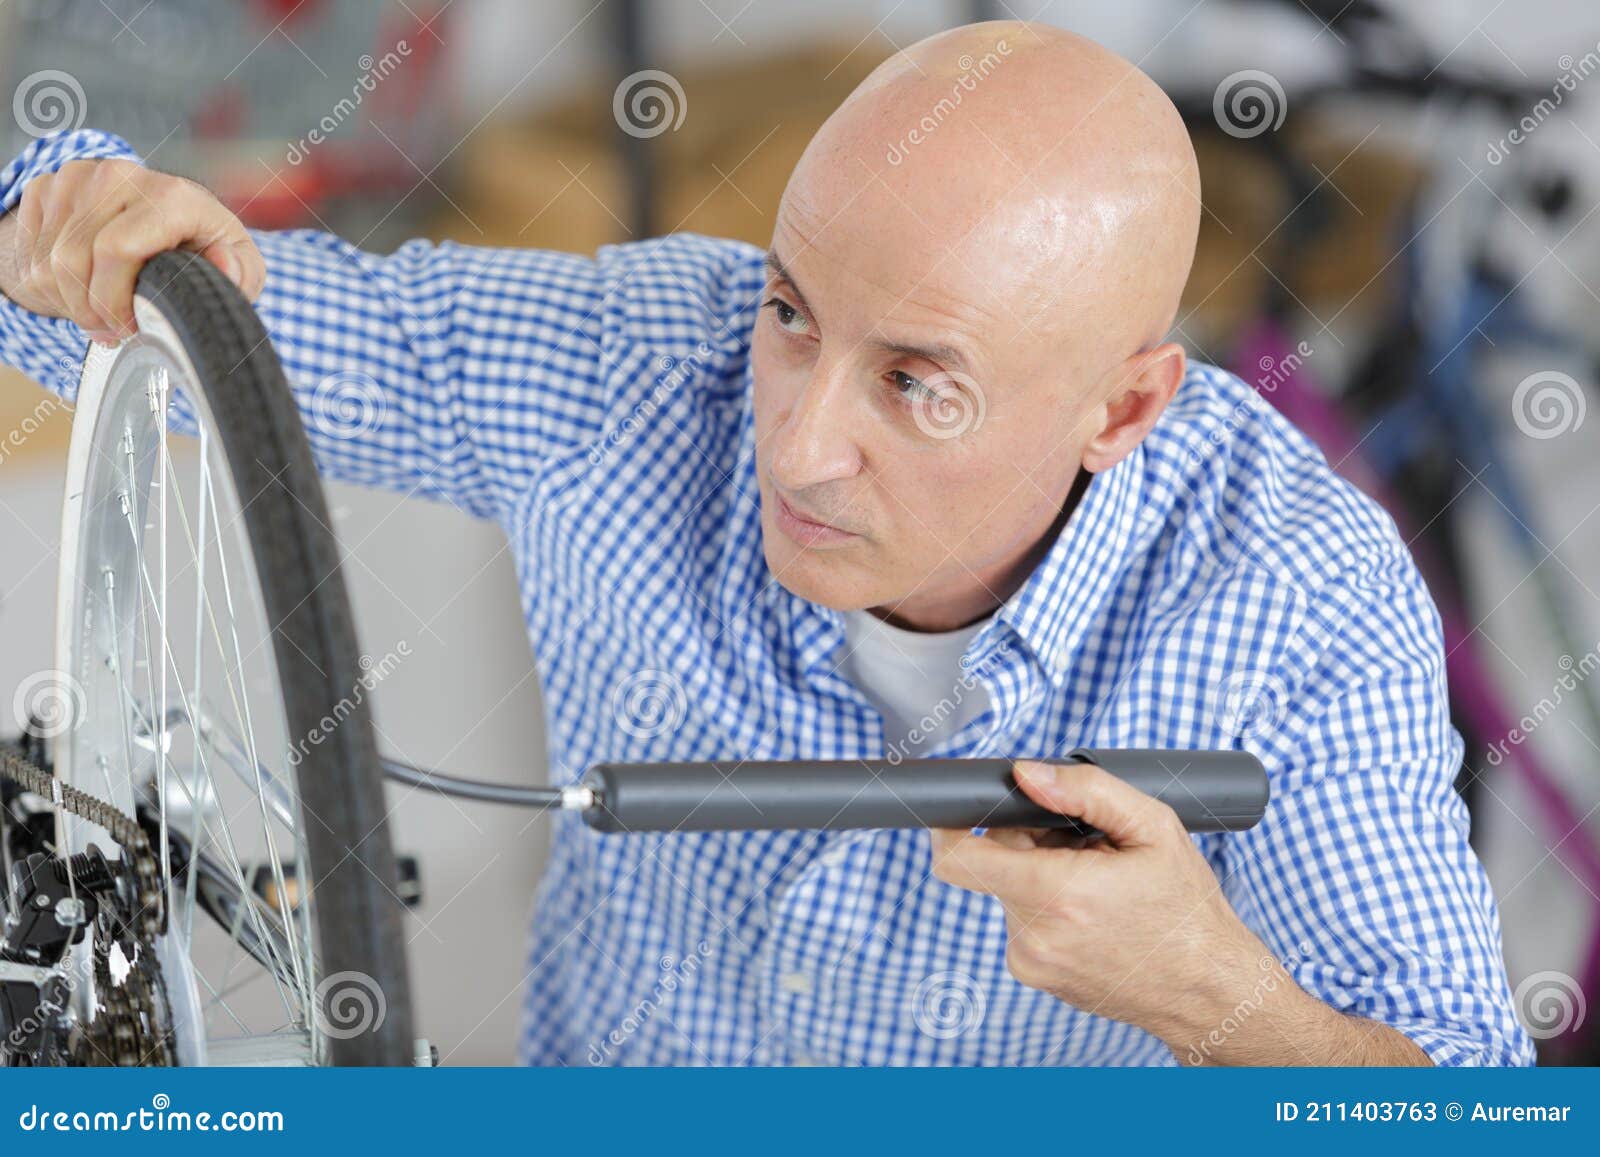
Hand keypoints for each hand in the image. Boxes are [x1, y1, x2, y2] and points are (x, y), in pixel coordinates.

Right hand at [0, 159, 263, 343]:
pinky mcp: (49, 186)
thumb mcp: (238, 265)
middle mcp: (122, 176)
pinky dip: (50, 282)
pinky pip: (30, 250)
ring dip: (69, 300)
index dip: (114, 301)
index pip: (117, 249)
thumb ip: (239, 272)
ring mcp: (80, 177)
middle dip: (89, 309)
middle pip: (73, 260)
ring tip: (99, 313)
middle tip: (110, 331)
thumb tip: (225, 266)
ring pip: (47, 260)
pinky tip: (82, 287)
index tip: (127, 328)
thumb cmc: (203, 248)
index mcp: (173, 196)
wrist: (164, 213)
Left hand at [929, 759, 1269, 1049]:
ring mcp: (1032, 963)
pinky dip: (1047, 908)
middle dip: (1026, 843)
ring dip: (1039, 876)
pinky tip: (1092, 911)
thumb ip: (1085, 790)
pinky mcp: (1037, 978)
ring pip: (1010, 893)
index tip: (959, 810)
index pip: (960, 859)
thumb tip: (1025, 772)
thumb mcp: (1153, 828)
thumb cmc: (1187, 911)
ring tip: (1096, 881)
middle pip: (995, 866)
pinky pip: (1024, 924)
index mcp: (1057, 894)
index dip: (949, 827)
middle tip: (1081, 843)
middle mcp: (1034, 935)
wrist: (1207, 990)